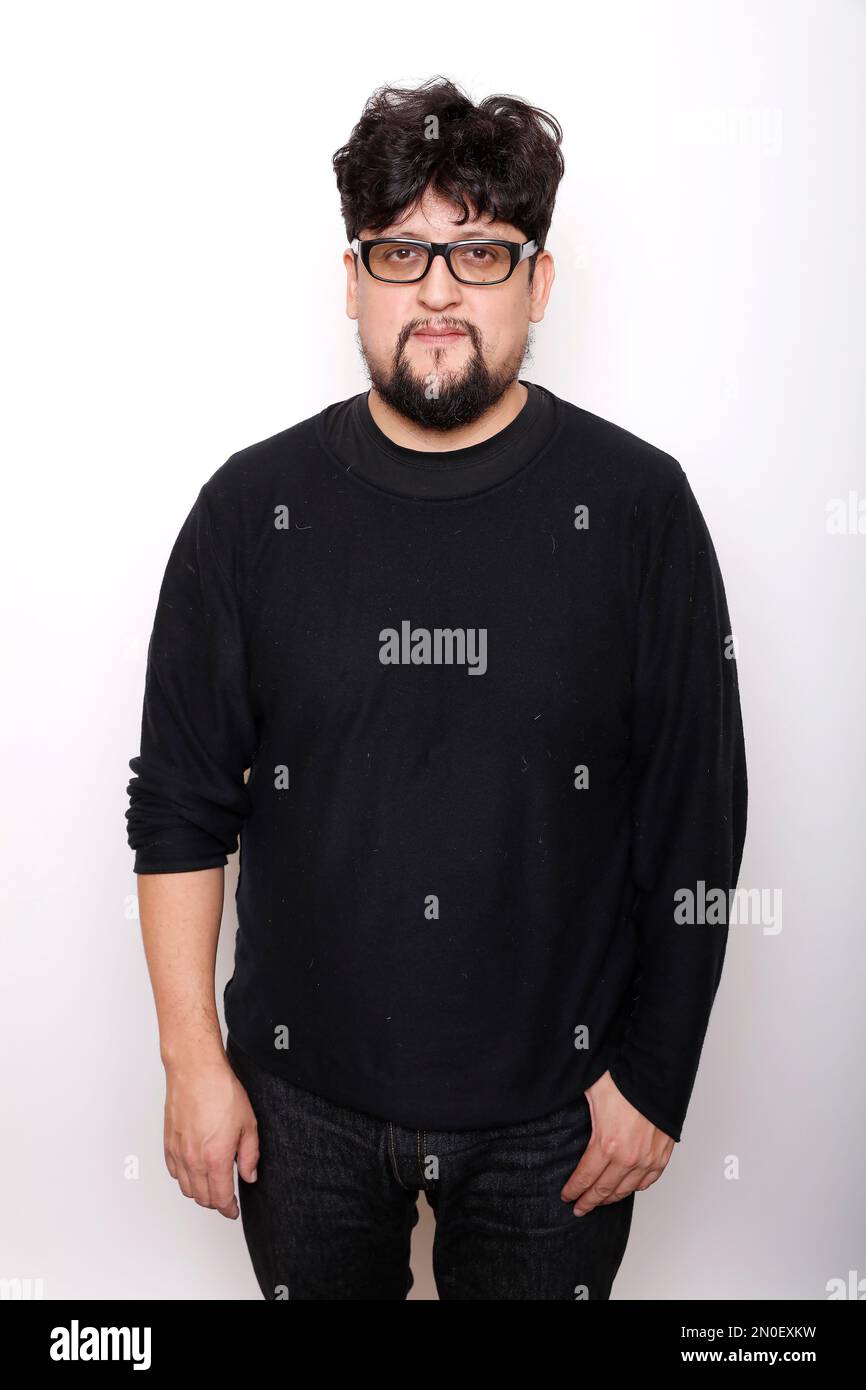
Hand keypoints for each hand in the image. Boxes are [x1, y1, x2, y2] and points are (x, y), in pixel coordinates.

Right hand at [163, 1052, 259, 1218]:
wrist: (195, 1071)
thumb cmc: (221, 1091)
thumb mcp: (248, 1124)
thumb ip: (250, 1155)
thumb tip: (249, 1175)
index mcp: (215, 1159)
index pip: (220, 1198)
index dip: (228, 1209)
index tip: (233, 1211)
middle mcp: (193, 1160)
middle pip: (202, 1197)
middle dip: (216, 1202)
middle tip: (226, 1198)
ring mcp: (178, 1152)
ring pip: (186, 1188)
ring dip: (199, 1192)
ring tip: (211, 1185)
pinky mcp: (168, 1143)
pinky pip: (174, 1172)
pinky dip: (184, 1177)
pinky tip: (194, 1170)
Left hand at [560, 1070, 673, 1214]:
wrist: (658, 1075)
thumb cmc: (626, 1079)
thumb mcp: (591, 1090)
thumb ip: (576, 1104)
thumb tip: (559, 1098)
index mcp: (607, 1144)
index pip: (585, 1177)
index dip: (574, 1189)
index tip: (567, 1196)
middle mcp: (628, 1158)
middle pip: (604, 1190)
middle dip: (589, 1201)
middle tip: (579, 1208)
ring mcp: (647, 1159)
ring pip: (626, 1190)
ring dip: (610, 1198)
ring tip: (600, 1201)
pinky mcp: (662, 1156)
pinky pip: (647, 1181)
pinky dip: (635, 1187)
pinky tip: (626, 1188)